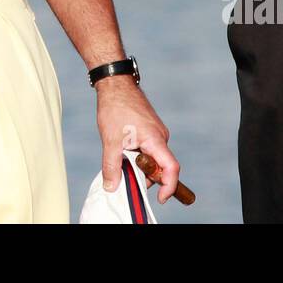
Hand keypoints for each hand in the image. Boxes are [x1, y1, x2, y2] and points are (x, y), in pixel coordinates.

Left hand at [94, 77, 180, 202]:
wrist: (115, 83)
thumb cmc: (115, 108)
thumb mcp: (111, 141)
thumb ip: (112, 166)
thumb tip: (112, 187)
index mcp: (156, 140)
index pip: (171, 168)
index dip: (169, 186)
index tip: (160, 198)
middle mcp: (161, 136)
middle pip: (161, 165)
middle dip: (145, 174)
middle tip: (125, 172)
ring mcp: (156, 130)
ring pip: (153, 156)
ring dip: (139, 162)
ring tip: (120, 152)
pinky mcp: (150, 126)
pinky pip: (149, 146)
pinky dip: (138, 152)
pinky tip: (123, 144)